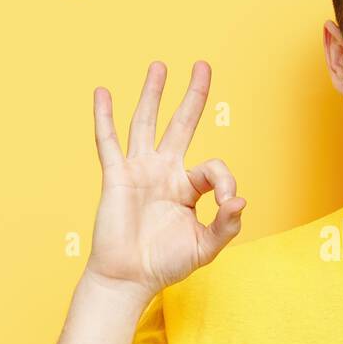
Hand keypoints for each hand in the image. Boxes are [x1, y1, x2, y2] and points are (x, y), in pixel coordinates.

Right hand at [83, 61, 245, 302]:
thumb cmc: (166, 264)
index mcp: (187, 187)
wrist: (130, 278)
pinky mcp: (117, 176)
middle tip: (203, 66)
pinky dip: (104, 117)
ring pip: (146, 123)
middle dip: (193, 96)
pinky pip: (108, 142)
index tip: (227, 203)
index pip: (213, 167)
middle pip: (181, 124)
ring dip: (152, 94)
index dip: (226, 181)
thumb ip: (227, 224)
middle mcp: (164, 172)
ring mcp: (140, 170)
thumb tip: (240, 200)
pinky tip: (102, 92)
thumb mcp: (207, 246)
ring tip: (160, 66)